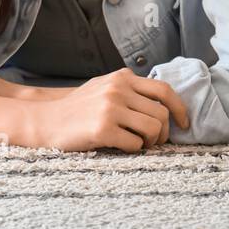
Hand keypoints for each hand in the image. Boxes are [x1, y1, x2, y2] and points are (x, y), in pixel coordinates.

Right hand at [42, 68, 191, 152]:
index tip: (184, 124)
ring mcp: (110, 107)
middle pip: (161, 113)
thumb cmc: (77, 109)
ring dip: (150, 143)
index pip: (164, 90)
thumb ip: (129, 89)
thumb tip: (163, 103)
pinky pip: (134, 144)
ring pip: (152, 128)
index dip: (179, 108)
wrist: (45, 121)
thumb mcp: (104, 87)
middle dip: (163, 133)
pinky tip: (121, 147)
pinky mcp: (103, 128)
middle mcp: (118, 89)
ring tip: (139, 145)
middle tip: (154, 142)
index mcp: (122, 77)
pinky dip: (133, 150)